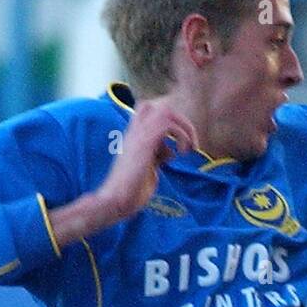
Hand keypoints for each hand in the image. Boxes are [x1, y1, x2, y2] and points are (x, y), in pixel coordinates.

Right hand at [49, 99, 199, 247]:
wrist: (117, 199)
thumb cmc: (131, 191)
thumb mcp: (149, 168)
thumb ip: (157, 156)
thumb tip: (170, 151)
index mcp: (134, 135)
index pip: (152, 112)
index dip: (170, 123)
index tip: (179, 145)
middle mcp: (136, 131)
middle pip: (161, 107)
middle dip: (181, 122)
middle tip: (189, 144)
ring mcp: (139, 134)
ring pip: (167, 111)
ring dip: (184, 128)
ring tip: (188, 149)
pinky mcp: (145, 142)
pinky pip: (168, 125)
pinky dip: (182, 136)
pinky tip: (180, 154)